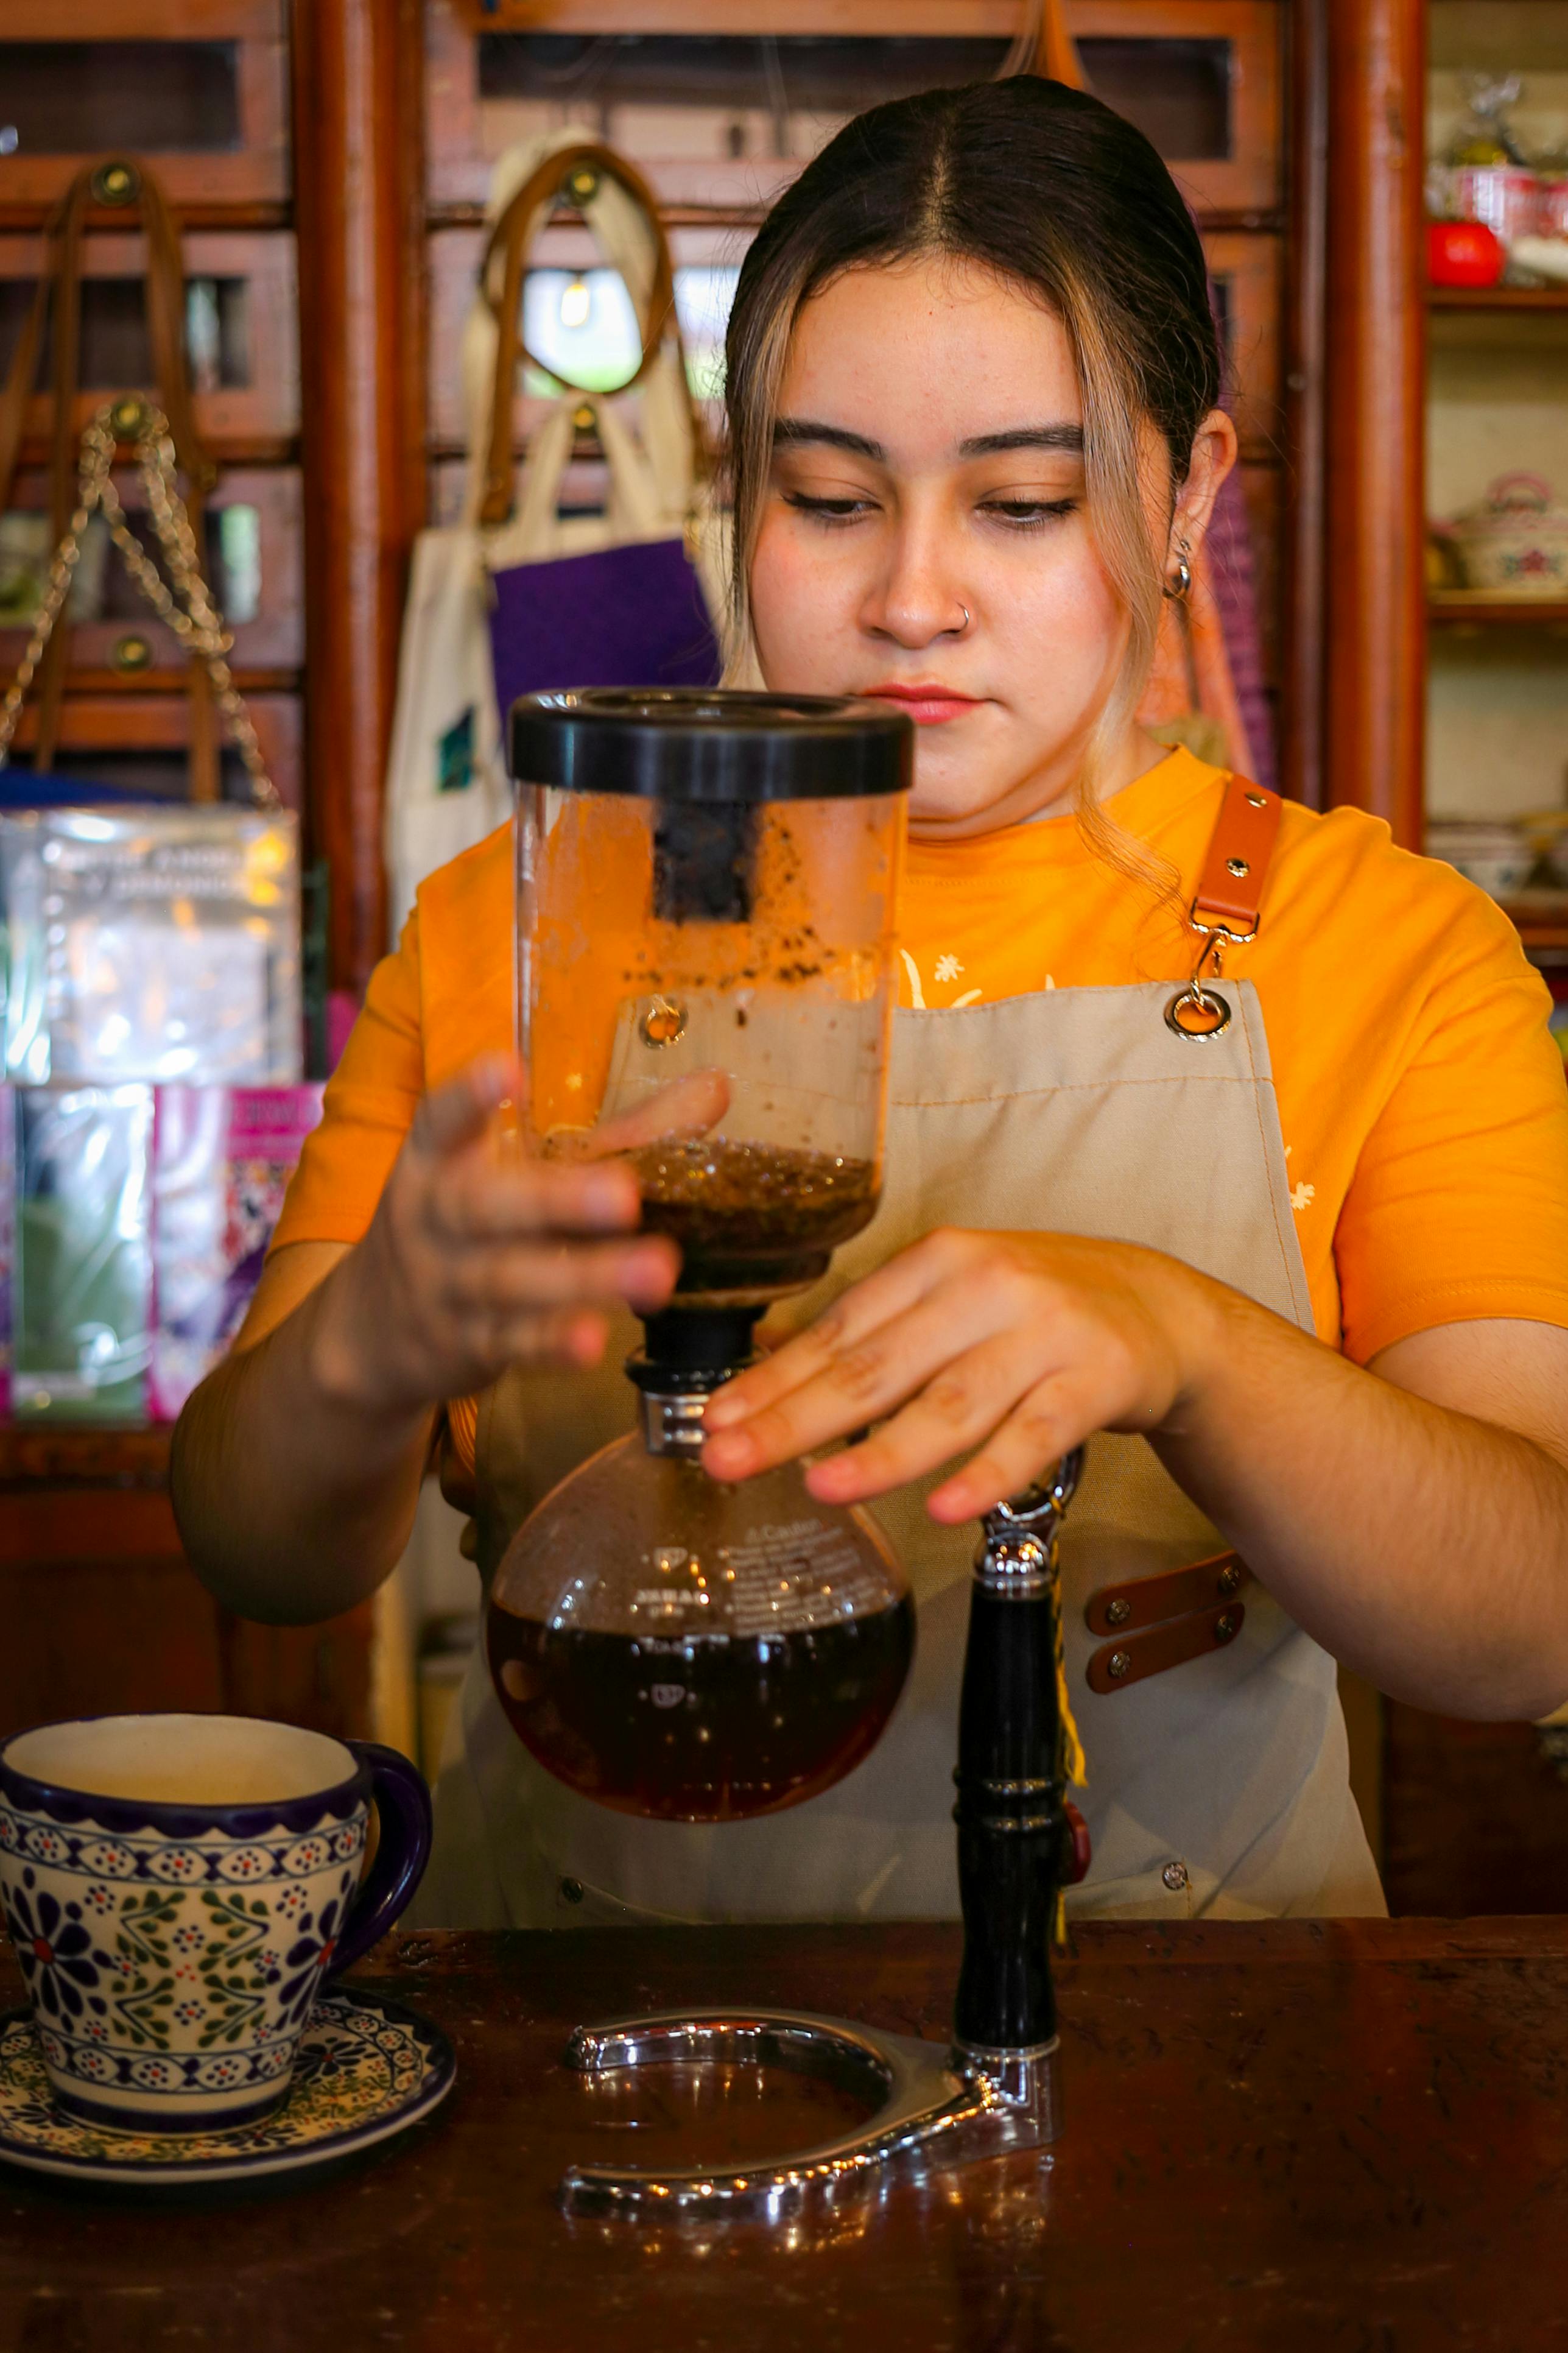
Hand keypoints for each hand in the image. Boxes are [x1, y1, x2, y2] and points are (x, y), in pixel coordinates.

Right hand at [313, 1055, 679, 1414]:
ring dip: (585, 1278)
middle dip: (556, 1200)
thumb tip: (717, 1087)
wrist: (369, 1331)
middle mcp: (433, 1219)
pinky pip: (511, 1344)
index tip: (503, 1068)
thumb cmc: (467, 1226)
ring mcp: (445, 1286)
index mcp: (435, 1160)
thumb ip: (620, 1134)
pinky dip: (552, 1344)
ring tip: (655, 1271)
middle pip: (487, 1207)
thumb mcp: (516, 1169)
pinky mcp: (465, 1345)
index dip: (468, 1094)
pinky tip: (596, 1341)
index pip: (442, 1120)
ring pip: (511, 1280)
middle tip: (624, 1195)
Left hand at [700, 1227, 1217, 1522]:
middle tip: (731, 1458)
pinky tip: (945, 1508)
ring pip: (951, 1403)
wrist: (1158, 1310)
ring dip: (882, 1451)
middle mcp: (986, 1288)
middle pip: (879, 1364)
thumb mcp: (951, 1294)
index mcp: (939, 1262)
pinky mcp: (1094, 1381)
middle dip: (796, 1418)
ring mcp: (1043, 1334)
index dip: (773, 1378)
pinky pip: (1033, 1435)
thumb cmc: (1034, 1309)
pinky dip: (988, 1474)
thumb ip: (872, 1330)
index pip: (841, 1328)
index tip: (715, 1420)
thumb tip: (768, 1364)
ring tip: (820, 1487)